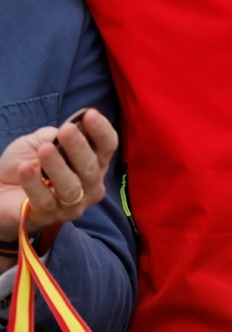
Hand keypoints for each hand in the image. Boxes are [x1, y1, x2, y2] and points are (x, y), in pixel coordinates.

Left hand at [0, 108, 118, 244]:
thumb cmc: (26, 164)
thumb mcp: (40, 142)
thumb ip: (55, 136)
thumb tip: (69, 128)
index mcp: (94, 164)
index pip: (107, 147)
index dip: (102, 131)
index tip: (90, 115)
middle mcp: (90, 186)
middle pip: (92, 167)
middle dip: (80, 147)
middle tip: (66, 130)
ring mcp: (73, 205)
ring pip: (72, 187)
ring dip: (59, 166)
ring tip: (44, 150)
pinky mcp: (49, 216)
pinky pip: (45, 200)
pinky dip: (34, 183)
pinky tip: (25, 168)